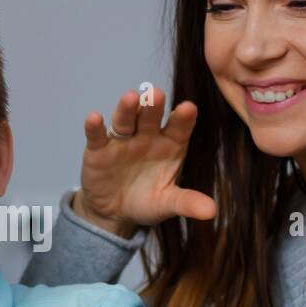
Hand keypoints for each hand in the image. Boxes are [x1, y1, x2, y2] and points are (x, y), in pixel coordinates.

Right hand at [76, 87, 217, 235]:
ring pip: (125, 120)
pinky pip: (97, 136)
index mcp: (170, 145)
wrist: (114, 212)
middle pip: (150, 117)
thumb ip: (187, 203)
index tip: (188, 108)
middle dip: (153, 105)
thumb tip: (212, 212)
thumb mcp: (167, 204)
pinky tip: (94, 118)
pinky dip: (94, 127)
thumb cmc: (146, 201)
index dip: (183, 118)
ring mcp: (122, 140)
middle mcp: (147, 136)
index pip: (178, 128)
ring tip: (130, 98)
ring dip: (127, 109)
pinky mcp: (98, 149)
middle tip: (156, 94)